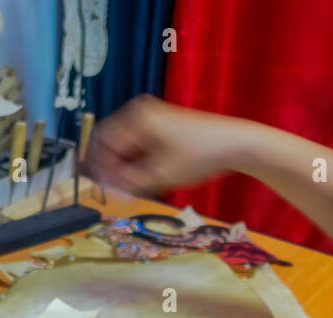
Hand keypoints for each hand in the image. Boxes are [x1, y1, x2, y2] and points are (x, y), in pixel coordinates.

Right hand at [84, 95, 248, 194]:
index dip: (100, 170)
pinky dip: (135, 161)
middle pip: (110, 143)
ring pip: (122, 145)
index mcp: (136, 118)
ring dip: (123, 166)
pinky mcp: (158, 124)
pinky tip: (144, 176)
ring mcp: (148, 116)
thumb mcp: (160, 175)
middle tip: (115, 191)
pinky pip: (135, 144)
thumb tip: (104, 187)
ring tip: (133, 186)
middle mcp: (138, 111)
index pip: (103, 144)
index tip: (103, 191)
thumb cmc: (198, 156)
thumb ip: (128, 182)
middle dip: (110, 168)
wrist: (233, 143)